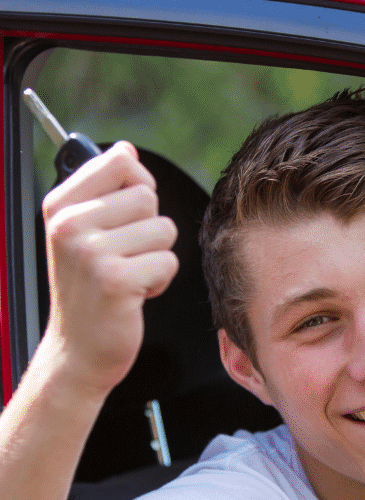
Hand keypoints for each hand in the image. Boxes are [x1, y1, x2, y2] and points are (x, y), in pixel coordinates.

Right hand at [41, 141, 177, 397]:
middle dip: (149, 229)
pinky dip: (160, 281)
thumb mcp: (83, 233)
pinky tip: (135, 294)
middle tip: (125, 255)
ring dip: (156, 256)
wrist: (78, 349)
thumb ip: (104, 190)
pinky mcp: (116, 280)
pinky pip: (168, 262)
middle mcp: (70, 224)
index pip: (121, 161)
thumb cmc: (89, 290)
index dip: (139, 184)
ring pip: (164, 230)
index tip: (128, 213)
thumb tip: (127, 150)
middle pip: (148, 196)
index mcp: (61, 205)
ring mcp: (90, 252)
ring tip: (129, 275)